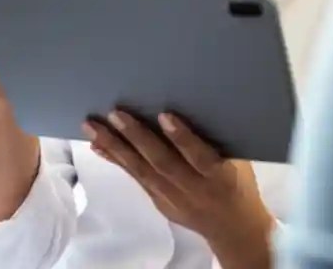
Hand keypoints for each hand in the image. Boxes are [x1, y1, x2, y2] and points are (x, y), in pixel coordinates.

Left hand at [85, 111, 274, 267]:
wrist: (232, 228)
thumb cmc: (238, 182)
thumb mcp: (237, 162)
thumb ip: (215, 141)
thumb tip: (190, 103)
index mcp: (220, 176)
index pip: (200, 156)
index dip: (182, 138)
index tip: (164, 115)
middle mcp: (194, 189)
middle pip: (163, 163)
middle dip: (137, 137)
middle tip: (115, 113)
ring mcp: (173, 198)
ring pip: (142, 171)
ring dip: (116, 147)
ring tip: (94, 127)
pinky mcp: (159, 202)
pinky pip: (135, 178)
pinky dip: (116, 161)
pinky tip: (98, 146)